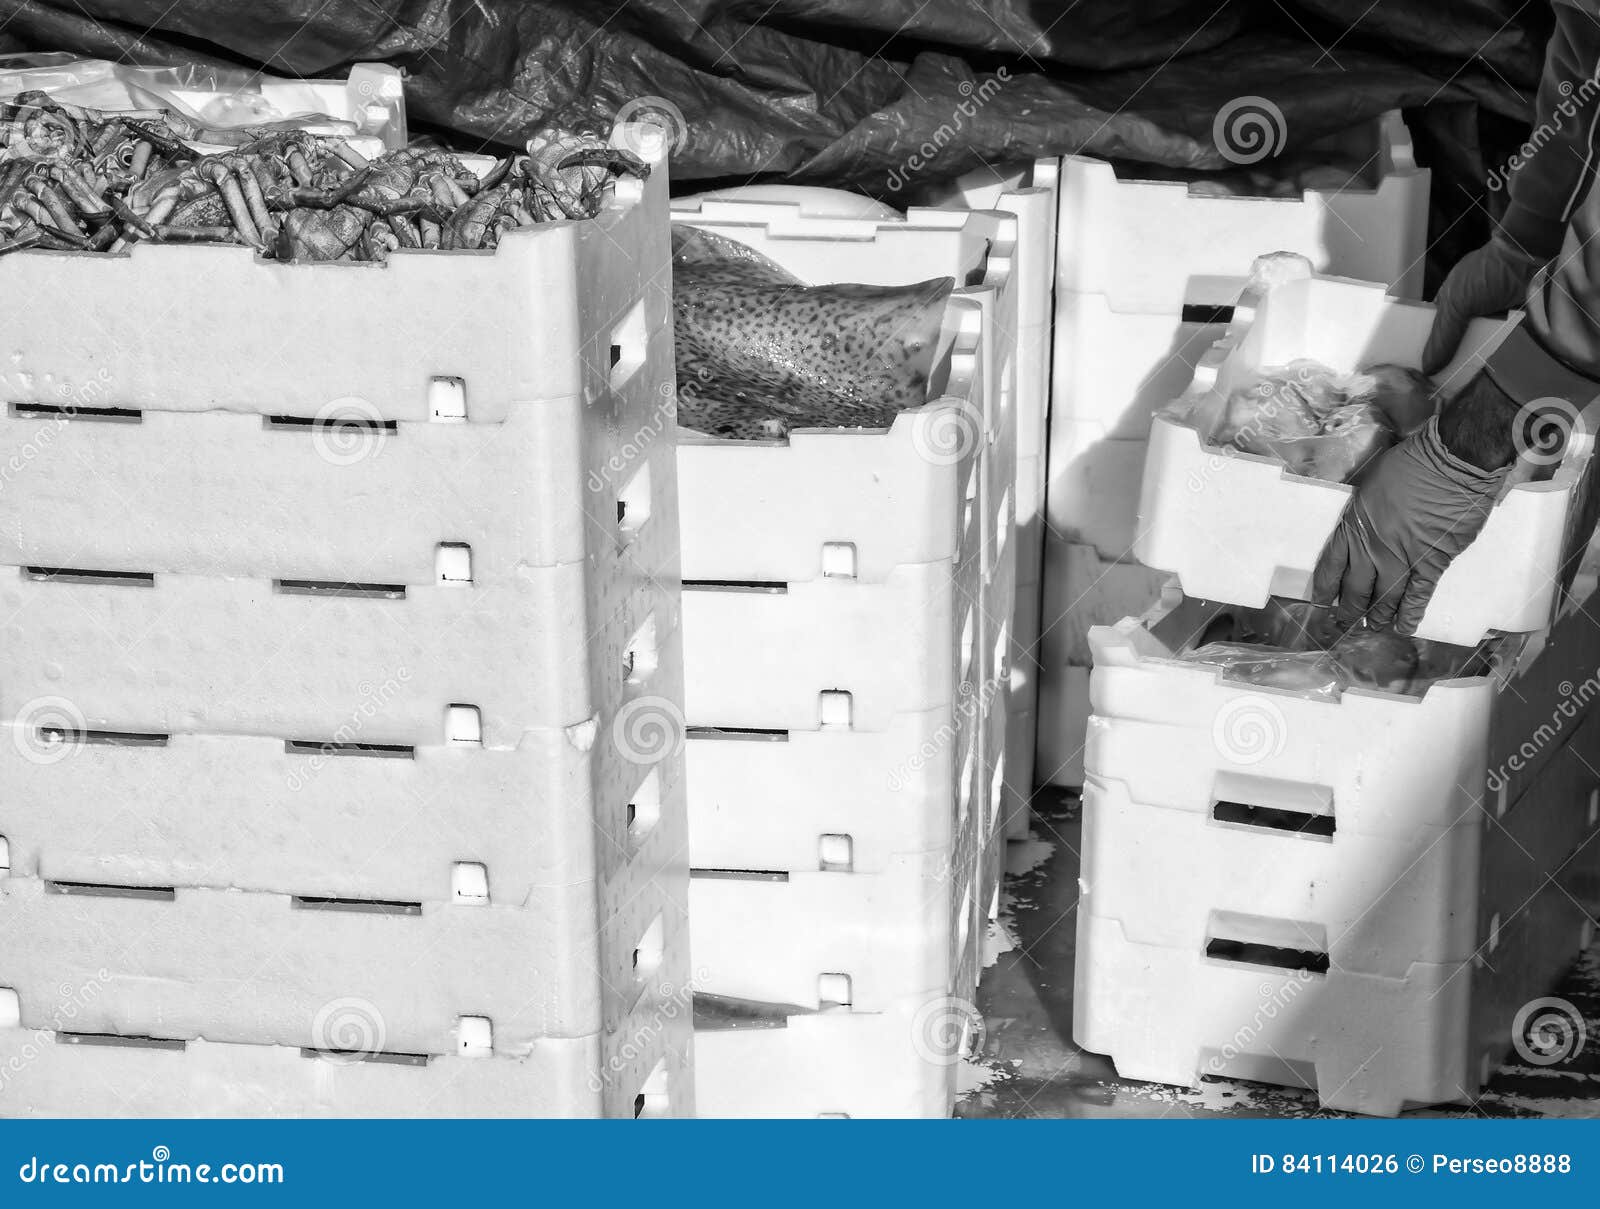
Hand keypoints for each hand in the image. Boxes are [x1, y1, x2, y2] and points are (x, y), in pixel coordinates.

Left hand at [1311, 418, 1506, 634]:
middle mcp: (1372, 548)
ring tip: (1372, 626)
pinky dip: (1410, 614)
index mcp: (1353, 526)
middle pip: (1355, 588)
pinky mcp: (1432, 563)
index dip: (1325, 588)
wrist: (1451, 463)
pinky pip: (1418, 596)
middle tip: (1344, 621)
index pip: (1330, 566)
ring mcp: (1402, 558)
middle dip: (1348, 609)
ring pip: (1384, 597)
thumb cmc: (1411, 464)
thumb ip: (1363, 511)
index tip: (1320, 602)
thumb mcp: (1369, 484)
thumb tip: (1363, 524)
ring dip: (1377, 615)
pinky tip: (1403, 627)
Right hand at [1421, 238, 1545, 375]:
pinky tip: (1480, 366)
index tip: (1418, 368)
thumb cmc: (1489, 274)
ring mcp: (1488, 312)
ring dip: (1468, 355)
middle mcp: (1466, 305)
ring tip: (1455, 381)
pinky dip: (1489, 350)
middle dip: (1445, 355)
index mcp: (1448, 298)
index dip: (1423, 345)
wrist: (1532, 259)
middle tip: (1435, 381)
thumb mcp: (1458, 305)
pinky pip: (1495, 338)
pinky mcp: (1508, 318)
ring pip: (1473, 339)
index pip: (1431, 326)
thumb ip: (1443, 337)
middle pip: (1451, 336)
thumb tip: (1428, 369)